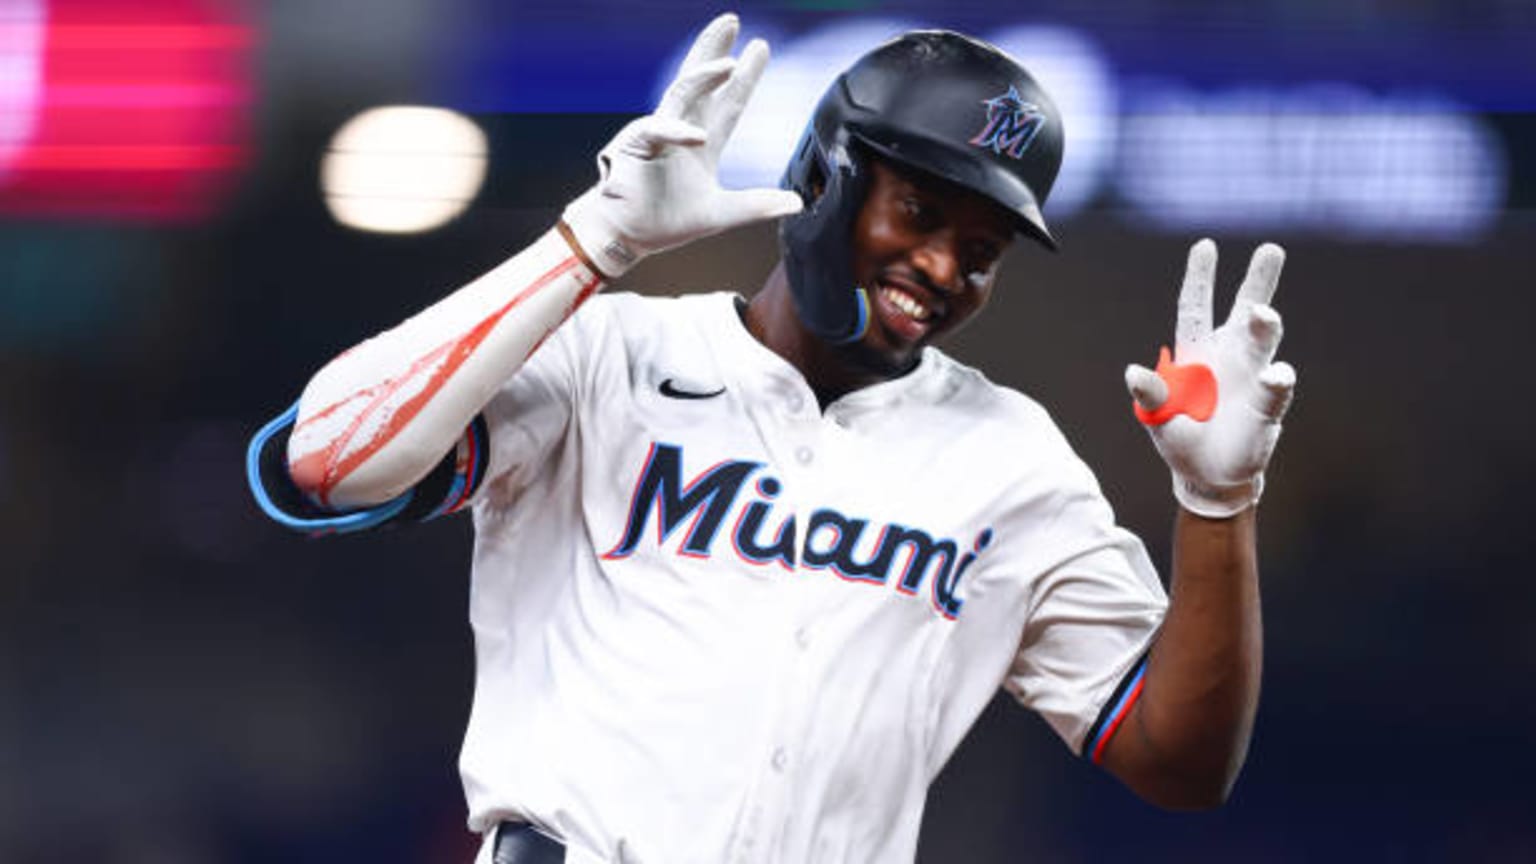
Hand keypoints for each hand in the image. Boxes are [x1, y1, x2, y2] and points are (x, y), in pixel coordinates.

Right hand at [560, 13, 802, 277]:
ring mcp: (658, 134)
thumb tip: (796, 203)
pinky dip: (677, 131)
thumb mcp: (720, 213)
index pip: (729, 102)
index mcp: (702, 143)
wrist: (626, 235)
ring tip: (728, 63)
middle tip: (731, 22)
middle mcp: (681, 130)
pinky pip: (657, 130)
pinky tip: (697, 135)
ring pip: (680, 94)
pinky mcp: (637, 146)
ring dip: (703, 77)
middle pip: (701, 81)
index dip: (745, 77)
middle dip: (715, 50)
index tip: (759, 48)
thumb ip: (756, 205)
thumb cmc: (664, 220)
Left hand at [1125, 239, 1296, 517]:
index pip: (1196, 307)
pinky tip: (1275, 377)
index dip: (1200, 277)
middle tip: (1271, 249)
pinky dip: (1276, 382)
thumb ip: (1149, 395)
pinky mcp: (1268, 407)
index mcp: (1195, 354)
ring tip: (1262, 313)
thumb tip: (1133, 371)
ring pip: (1264, 342)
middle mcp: (1229, 357)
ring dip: (1265, 325)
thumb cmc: (1180, 440)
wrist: (1208, 476)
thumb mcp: (1156, 418)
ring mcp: (1252, 378)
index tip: (1205, 245)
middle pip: (1245, 312)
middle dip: (1258, 280)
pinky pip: (1275, 389)